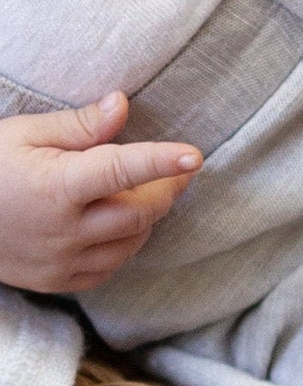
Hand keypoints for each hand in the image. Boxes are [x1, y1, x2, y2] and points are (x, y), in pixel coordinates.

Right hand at [0, 93, 201, 293]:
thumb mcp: (23, 134)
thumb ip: (79, 125)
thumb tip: (121, 104)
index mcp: (54, 187)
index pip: (121, 171)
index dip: (161, 162)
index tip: (195, 156)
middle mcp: (62, 231)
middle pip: (140, 212)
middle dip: (166, 189)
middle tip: (178, 170)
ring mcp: (60, 261)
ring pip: (132, 242)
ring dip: (147, 216)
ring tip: (141, 191)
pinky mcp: (58, 281)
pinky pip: (111, 266)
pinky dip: (126, 243)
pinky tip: (117, 221)